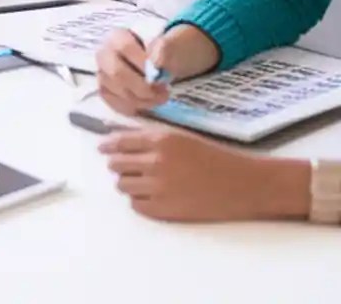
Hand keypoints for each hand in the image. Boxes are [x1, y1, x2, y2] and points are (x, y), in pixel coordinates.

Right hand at [95, 26, 219, 115]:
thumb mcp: (172, 45)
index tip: (161, 74)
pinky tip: (148, 103)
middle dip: (143, 88)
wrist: (162, 63)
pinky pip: (114, 103)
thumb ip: (166, 49)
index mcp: (118, 36)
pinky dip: (134, 107)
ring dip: (142, 100)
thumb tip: (157, 63)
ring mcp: (103, 73)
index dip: (143, 63)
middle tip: (164, 93)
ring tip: (161, 97)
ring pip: (116, 91)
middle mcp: (104, 54)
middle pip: (117, 73)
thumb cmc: (165, 51)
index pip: (125, 48)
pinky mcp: (105, 90)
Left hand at [100, 128, 309, 221]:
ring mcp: (158, 187)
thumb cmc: (216, 159)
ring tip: (146, 182)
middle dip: (119, 165)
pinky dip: (141, 201)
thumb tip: (117, 138)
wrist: (244, 185)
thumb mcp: (182, 138)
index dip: (108, 145)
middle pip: (116, 164)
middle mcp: (156, 162)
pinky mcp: (164, 209)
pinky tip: (155, 196)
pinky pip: (136, 205)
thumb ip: (150, 138)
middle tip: (126, 168)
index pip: (119, 142)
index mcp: (161, 140)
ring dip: (129, 183)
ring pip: (122, 185)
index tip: (102, 148)